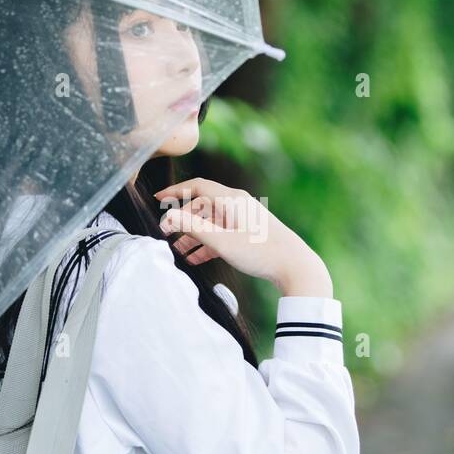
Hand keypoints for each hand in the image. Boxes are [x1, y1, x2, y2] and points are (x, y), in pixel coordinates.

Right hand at [153, 178, 332, 296]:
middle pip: (202, 205)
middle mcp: (237, 204)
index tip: (157, 199)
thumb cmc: (260, 252)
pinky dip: (208, 243)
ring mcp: (244, 218)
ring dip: (194, 235)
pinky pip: (222, 233)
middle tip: (165, 234)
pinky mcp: (249, 233)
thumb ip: (192, 227)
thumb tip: (168, 217)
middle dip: (182, 219)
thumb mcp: (221, 241)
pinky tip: (196, 258)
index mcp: (230, 199)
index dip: (175, 192)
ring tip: (178, 251)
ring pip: (211, 222)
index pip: (196, 186)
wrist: (295, 266)